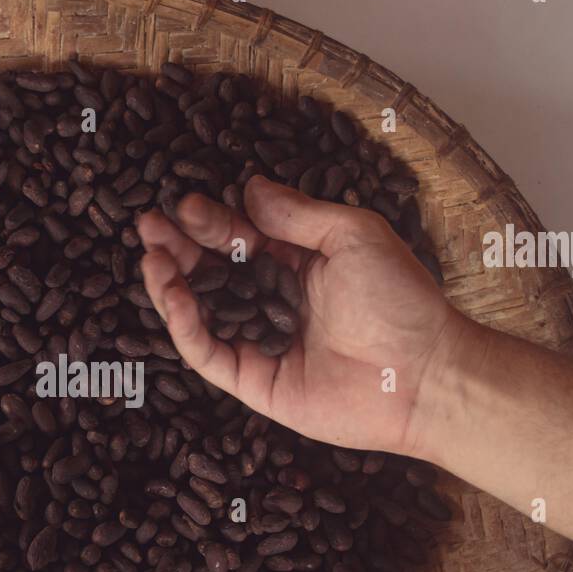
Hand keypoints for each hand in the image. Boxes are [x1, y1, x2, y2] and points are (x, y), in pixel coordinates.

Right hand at [138, 175, 467, 457]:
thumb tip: (249, 189)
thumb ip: (297, 216)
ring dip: (171, 283)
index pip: (242, 239)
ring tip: (150, 255)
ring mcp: (263, 344)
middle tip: (148, 223)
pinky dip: (184, 325)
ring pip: (203, 311)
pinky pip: (209, 353)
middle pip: (213, 272)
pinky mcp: (254, 382)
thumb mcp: (353, 235)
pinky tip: (170, 295)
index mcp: (300, 266)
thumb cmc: (401, 300)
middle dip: (179, 247)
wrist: (424, 373)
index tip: (187, 204)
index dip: (213, 222)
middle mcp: (276, 304)